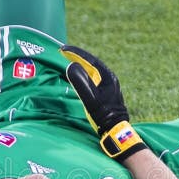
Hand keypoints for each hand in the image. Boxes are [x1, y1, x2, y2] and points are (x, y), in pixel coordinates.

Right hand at [60, 45, 146, 160]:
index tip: (62, 49)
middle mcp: (109, 77)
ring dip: (80, 64)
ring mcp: (109, 85)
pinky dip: (84, 73)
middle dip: (77, 56)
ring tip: (69, 60)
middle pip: (91, 62)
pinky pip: (94, 77)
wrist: (116, 129)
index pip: (89, 59)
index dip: (75, 53)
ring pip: (92, 69)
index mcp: (106, 76)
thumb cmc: (104, 114)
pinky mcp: (107, 92)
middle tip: (63, 52)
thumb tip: (71, 66)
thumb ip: (80, 81)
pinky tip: (79, 76)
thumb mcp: (90, 98)